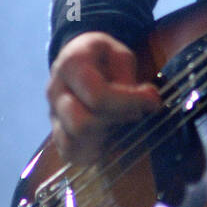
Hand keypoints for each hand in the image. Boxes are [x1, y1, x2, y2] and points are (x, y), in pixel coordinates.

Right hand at [47, 32, 161, 164]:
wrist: (77, 57)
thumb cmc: (102, 56)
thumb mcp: (119, 54)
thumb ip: (127, 77)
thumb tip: (144, 102)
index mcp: (71, 65)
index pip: (98, 95)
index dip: (129, 103)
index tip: (153, 102)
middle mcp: (55, 92)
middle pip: (82, 124)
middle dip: (115, 122)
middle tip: (136, 112)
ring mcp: (53, 115)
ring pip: (74, 143)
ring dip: (104, 139)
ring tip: (121, 122)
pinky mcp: (57, 132)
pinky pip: (71, 153)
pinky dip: (94, 152)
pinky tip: (110, 137)